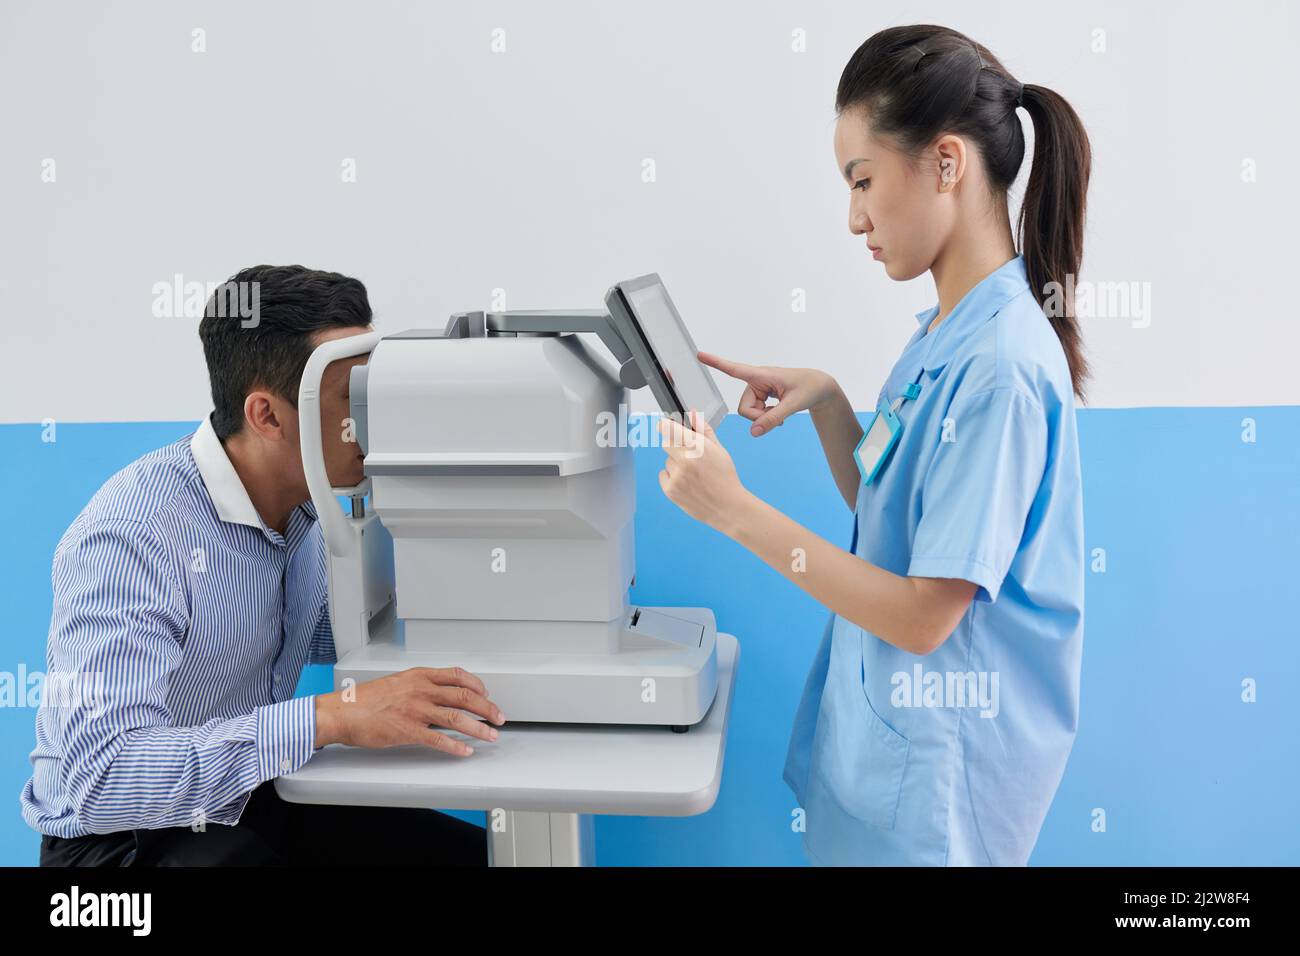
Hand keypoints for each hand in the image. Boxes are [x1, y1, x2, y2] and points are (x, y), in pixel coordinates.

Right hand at [314, 666, 505, 755]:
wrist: (343, 712)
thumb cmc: (365, 700)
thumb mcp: (397, 683)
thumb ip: (418, 687)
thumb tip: (438, 695)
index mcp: (418, 676)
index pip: (456, 675)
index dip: (477, 684)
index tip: (486, 693)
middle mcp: (420, 690)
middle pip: (464, 696)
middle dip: (487, 707)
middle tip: (499, 717)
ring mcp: (416, 710)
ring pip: (457, 718)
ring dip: (479, 728)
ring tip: (491, 735)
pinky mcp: (408, 731)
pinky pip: (439, 739)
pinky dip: (456, 746)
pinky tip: (465, 751)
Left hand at [657, 409, 751, 532]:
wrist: (727, 506)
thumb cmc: (725, 477)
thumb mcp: (719, 449)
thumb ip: (703, 430)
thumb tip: (692, 413)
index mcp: (697, 447)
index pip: (667, 428)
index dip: (665, 425)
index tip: (666, 425)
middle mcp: (684, 461)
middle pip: (665, 443)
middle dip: (675, 445)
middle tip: (688, 455)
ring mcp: (676, 476)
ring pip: (667, 461)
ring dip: (676, 464)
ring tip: (692, 474)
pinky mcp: (670, 490)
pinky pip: (663, 476)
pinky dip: (671, 477)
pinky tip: (687, 483)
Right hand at [698, 351, 837, 436]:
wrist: (820, 388)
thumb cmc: (810, 388)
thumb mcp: (793, 405)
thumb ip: (772, 419)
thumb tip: (753, 433)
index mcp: (762, 375)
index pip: (734, 369)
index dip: (716, 363)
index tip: (699, 354)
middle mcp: (756, 381)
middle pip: (744, 408)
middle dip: (759, 417)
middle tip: (780, 418)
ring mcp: (759, 389)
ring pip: (749, 413)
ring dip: (764, 418)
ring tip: (782, 414)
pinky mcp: (762, 396)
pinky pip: (756, 413)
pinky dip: (766, 418)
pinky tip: (779, 414)